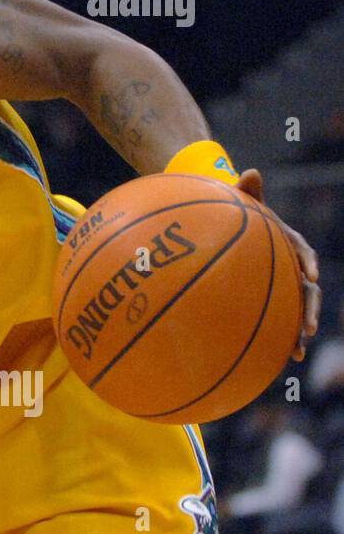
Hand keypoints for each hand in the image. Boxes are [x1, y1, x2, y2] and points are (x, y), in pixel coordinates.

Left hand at [235, 169, 320, 361]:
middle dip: (310, 309)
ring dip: (297, 331)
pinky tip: (270, 360)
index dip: (308, 263)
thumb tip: (250, 172)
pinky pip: (273, 318)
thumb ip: (245, 191)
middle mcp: (288, 265)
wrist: (222, 225)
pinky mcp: (266, 298)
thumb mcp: (236, 200)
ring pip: (294, 310)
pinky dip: (274, 338)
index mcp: (285, 241)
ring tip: (295, 353)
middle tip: (308, 328)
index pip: (302, 251)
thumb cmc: (230, 211)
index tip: (310, 276)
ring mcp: (279, 284)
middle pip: (306, 290)